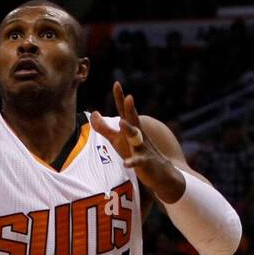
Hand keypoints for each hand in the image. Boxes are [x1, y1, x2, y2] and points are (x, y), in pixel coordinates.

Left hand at [91, 83, 185, 202]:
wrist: (160, 171)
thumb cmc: (136, 151)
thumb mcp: (117, 139)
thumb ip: (104, 128)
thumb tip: (93, 113)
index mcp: (132, 128)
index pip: (125, 111)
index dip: (120, 98)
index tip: (116, 83)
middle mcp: (138, 134)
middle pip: (134, 119)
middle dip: (130, 108)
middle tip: (129, 96)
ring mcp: (143, 147)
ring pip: (136, 137)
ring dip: (129, 130)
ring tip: (121, 122)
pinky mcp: (145, 162)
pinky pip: (138, 161)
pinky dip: (132, 161)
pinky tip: (126, 163)